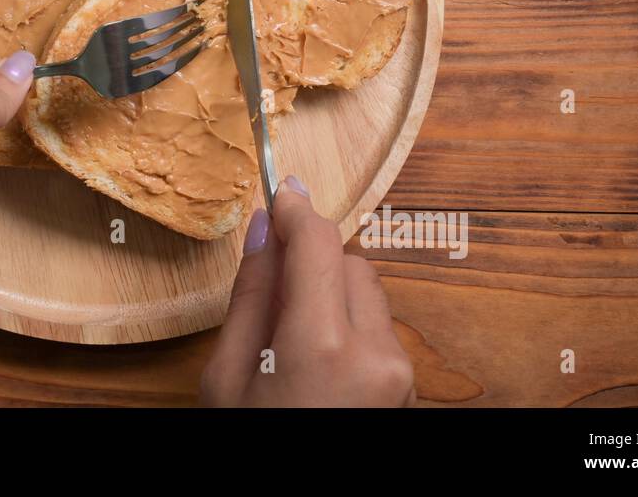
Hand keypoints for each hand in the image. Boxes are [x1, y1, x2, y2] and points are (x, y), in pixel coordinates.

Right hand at [200, 175, 415, 406]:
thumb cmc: (252, 443)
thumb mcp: (227, 377)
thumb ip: (250, 297)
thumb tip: (263, 228)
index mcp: (322, 346)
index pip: (318, 244)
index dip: (296, 211)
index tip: (280, 194)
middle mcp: (377, 354)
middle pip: (350, 264)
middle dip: (312, 266)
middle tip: (272, 297)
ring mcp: (401, 376)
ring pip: (369, 297)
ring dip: (333, 300)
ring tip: (294, 345)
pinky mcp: (411, 392)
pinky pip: (380, 335)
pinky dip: (350, 336)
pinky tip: (319, 372)